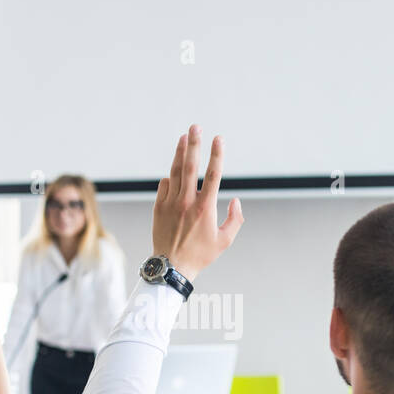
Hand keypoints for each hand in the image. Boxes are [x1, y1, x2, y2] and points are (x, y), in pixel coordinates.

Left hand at [152, 124, 243, 280]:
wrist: (171, 266)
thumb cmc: (200, 255)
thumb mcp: (224, 241)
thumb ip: (235, 220)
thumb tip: (235, 200)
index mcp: (205, 208)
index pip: (214, 174)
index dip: (217, 154)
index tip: (219, 138)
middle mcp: (187, 201)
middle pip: (191, 165)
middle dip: (194, 143)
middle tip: (196, 126)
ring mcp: (170, 203)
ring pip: (175, 171)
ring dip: (180, 152)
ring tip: (183, 137)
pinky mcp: (158, 207)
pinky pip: (164, 185)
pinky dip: (170, 177)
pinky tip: (174, 172)